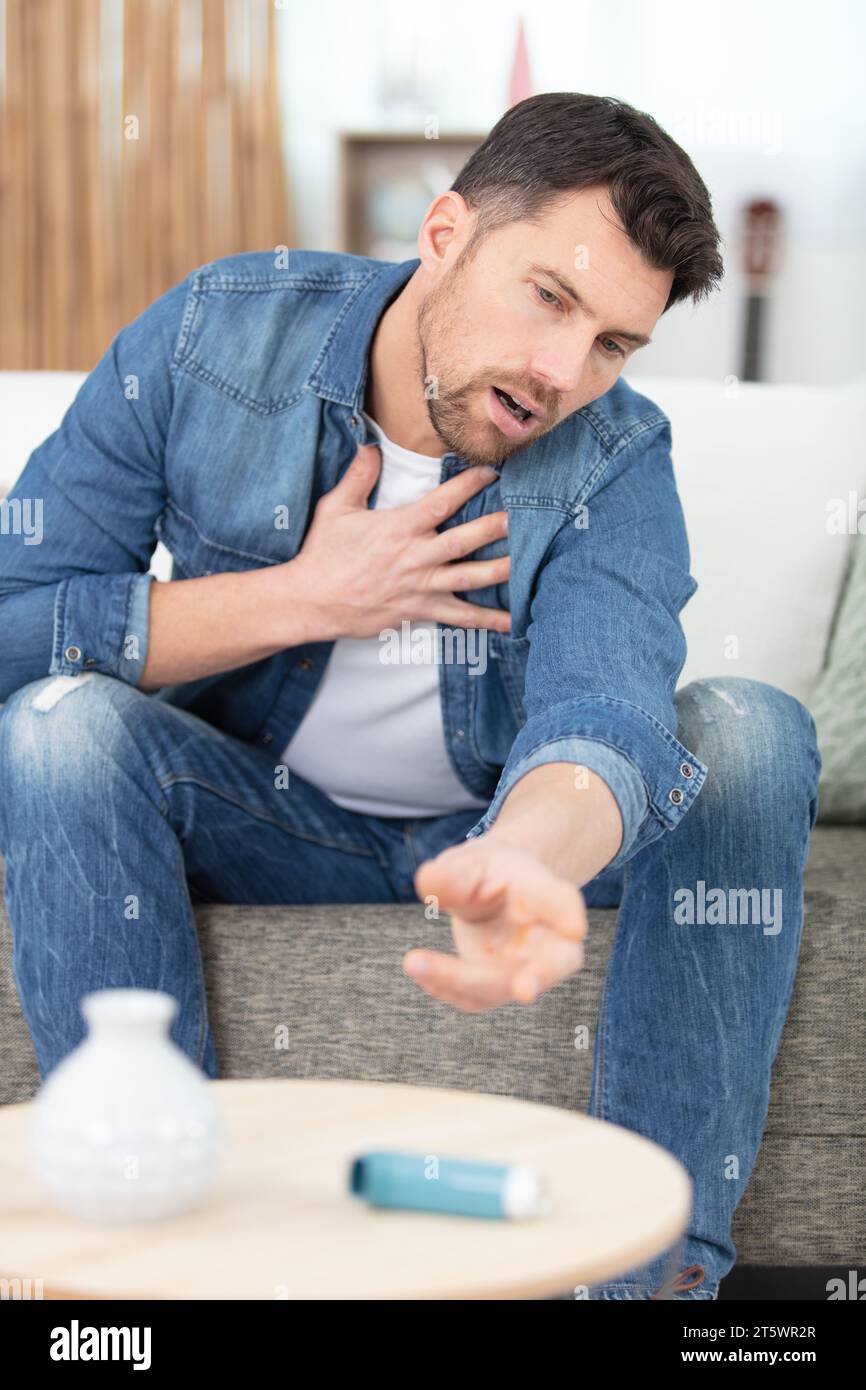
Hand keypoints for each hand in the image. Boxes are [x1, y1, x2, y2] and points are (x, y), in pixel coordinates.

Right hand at [288, 444, 510, 639]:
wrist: (312, 600)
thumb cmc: (323, 554)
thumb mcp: (336, 508)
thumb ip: (358, 476)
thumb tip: (371, 447)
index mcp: (400, 527)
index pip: (443, 501)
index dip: (470, 484)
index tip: (493, 472)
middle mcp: (417, 556)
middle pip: (467, 539)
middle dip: (498, 527)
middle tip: (527, 516)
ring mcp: (422, 586)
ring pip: (472, 577)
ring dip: (503, 569)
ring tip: (531, 561)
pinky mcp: (420, 611)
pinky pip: (461, 617)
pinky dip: (488, 621)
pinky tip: (513, 621)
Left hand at [404, 837, 587, 1010]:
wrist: (493, 889)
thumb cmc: (486, 871)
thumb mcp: (468, 860)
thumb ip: (452, 873)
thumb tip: (432, 887)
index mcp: (546, 893)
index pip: (561, 900)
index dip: (567, 913)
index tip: (574, 927)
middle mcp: (548, 938)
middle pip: (555, 962)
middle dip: (540, 978)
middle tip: (524, 990)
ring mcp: (527, 970)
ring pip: (504, 988)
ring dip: (461, 982)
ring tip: (414, 962)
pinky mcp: (499, 988)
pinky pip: (475, 997)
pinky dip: (445, 986)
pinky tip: (419, 969)